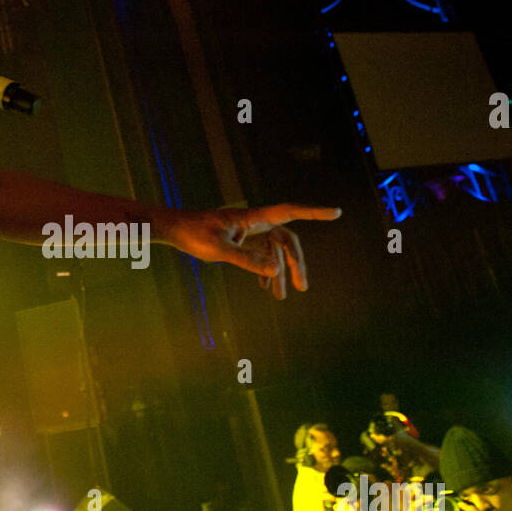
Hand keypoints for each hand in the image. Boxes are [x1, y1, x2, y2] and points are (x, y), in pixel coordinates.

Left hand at [166, 204, 340, 299]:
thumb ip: (247, 261)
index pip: (290, 212)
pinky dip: (266, 271)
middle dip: (296, 263)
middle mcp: (256, 223)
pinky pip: (262, 256)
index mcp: (253, 218)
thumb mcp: (220, 250)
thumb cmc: (194, 234)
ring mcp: (249, 232)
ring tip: (281, 298)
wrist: (174, 230)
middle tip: (303, 287)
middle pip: (286, 240)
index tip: (337, 212)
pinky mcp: (242, 241)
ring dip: (280, 273)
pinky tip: (267, 289)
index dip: (315, 212)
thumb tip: (275, 272)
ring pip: (274, 251)